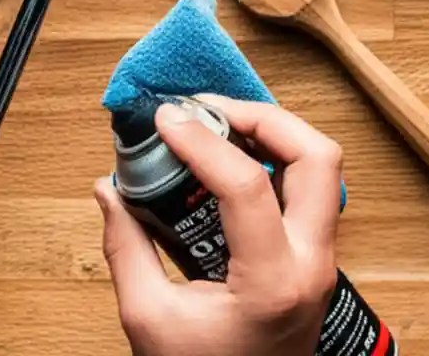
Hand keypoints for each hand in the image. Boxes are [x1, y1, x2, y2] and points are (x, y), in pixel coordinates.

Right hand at [94, 95, 342, 355]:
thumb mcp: (149, 319)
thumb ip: (126, 247)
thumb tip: (108, 189)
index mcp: (272, 284)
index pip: (247, 185)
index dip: (201, 141)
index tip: (164, 121)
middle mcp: (311, 266)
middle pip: (316, 158)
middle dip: (263, 118)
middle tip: (209, 109)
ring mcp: (320, 263)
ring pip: (321, 169)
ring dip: (274, 134)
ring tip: (217, 125)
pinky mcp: (314, 262)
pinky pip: (308, 192)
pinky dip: (274, 161)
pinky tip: (230, 160)